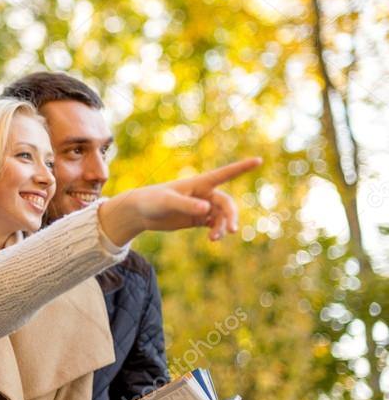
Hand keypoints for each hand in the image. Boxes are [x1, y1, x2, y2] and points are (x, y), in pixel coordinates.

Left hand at [99, 158, 261, 244]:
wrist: (139, 212)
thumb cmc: (152, 200)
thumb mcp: (168, 202)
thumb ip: (187, 205)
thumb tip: (207, 209)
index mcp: (199, 183)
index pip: (224, 174)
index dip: (242, 167)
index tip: (259, 160)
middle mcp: (203, 193)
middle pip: (226, 203)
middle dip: (231, 216)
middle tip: (232, 230)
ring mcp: (201, 206)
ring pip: (221, 216)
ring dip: (222, 227)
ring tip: (214, 239)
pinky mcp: (197, 218)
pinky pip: (214, 224)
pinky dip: (217, 231)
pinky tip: (213, 239)